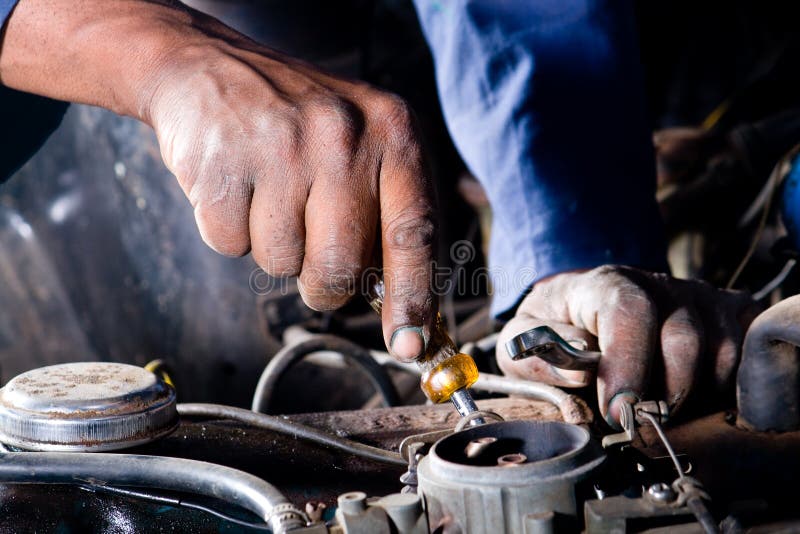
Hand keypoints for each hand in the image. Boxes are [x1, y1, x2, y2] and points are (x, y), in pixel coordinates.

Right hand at [0, 0, 436, 361]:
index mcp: (393, 134)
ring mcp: (280, 149)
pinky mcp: (222, 165)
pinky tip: (239, 189)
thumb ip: (393, 216)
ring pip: (283, 265)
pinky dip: (231, 233)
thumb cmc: (301, 126)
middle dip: (324, 283)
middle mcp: (343, 138)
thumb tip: (410, 308)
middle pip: (340, 268)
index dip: (412, 299)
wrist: (212, 69)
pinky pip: (230, 247)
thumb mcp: (367, 145)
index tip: (408, 346)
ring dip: (276, 249)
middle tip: (312, 249)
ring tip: (271, 195)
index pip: (413, 234)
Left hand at [496, 266, 758, 425]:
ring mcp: (697, 298)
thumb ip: (532, 356)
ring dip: (693, 395)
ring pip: (719, 351)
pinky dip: (723, 387)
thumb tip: (575, 376)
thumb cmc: (554, 327)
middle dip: (665, 392)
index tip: (617, 411)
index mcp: (606, 283)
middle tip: (641, 424)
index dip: (627, 365)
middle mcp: (658, 284)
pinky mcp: (725, 315)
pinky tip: (691, 399)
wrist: (583, 305)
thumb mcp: (521, 338)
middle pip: (683, 336)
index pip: (629, 312)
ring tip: (658, 410)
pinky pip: (742, 355)